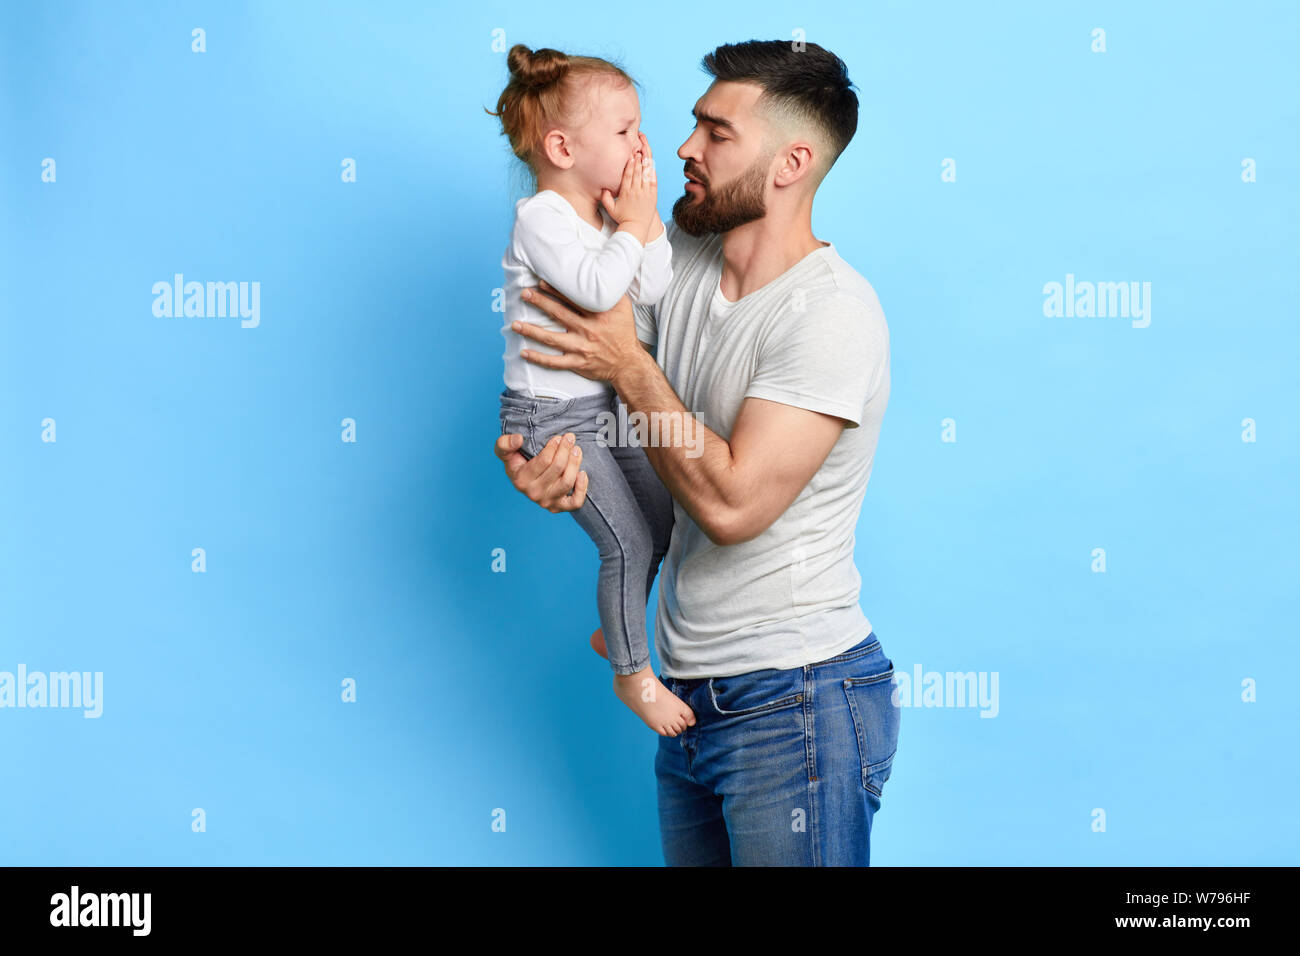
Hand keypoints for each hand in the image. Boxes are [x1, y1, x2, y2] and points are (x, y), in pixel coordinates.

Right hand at [494, 430, 587, 511]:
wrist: (524, 479)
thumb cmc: (516, 462)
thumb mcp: (505, 451)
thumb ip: (505, 443)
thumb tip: (518, 439)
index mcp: (520, 480)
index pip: (544, 461)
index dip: (554, 446)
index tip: (558, 437)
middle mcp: (533, 494)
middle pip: (557, 469)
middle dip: (566, 450)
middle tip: (570, 438)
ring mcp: (547, 502)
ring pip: (567, 482)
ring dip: (575, 463)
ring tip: (577, 450)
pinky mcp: (559, 507)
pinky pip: (575, 502)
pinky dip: (582, 488)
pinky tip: (582, 473)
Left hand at [515, 280, 643, 386]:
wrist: (628, 363)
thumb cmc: (623, 332)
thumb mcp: (622, 307)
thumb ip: (610, 290)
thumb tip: (599, 271)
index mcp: (599, 314)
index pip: (573, 298)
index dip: (556, 289)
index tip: (540, 281)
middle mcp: (588, 330)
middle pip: (559, 314)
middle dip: (540, 303)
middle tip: (524, 294)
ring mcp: (582, 348)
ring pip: (552, 339)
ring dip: (532, 331)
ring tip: (515, 325)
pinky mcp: (578, 363)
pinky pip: (554, 362)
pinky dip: (538, 358)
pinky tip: (523, 352)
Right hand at [600, 132, 657, 238]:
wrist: (636, 228)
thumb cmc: (623, 218)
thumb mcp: (611, 209)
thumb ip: (606, 198)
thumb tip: (603, 188)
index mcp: (626, 193)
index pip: (628, 175)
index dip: (630, 164)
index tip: (631, 155)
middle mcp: (636, 191)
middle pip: (637, 172)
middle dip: (638, 159)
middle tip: (639, 147)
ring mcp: (645, 193)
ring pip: (646, 175)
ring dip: (645, 162)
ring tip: (645, 152)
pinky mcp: (653, 195)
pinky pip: (653, 181)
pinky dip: (653, 172)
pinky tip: (652, 164)